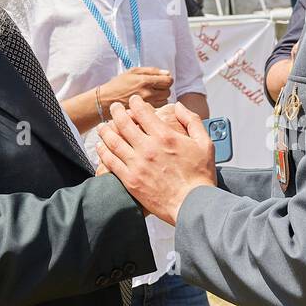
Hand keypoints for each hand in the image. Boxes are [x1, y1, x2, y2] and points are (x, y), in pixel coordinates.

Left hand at [95, 96, 215, 224]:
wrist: (193, 205)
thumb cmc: (200, 176)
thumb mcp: (205, 143)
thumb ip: (192, 121)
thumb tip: (179, 106)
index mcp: (165, 136)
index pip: (142, 112)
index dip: (135, 103)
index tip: (133, 101)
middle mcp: (148, 147)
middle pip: (124, 123)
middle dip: (116, 112)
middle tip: (114, 107)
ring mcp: (137, 164)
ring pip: (113, 141)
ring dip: (106, 131)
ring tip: (102, 126)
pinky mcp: (131, 180)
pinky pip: (111, 162)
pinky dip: (103, 152)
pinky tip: (100, 147)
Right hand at [101, 67, 172, 109]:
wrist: (106, 101)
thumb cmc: (118, 85)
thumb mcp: (133, 72)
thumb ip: (152, 71)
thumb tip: (167, 73)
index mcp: (145, 81)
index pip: (168, 80)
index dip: (167, 79)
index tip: (162, 80)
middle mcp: (148, 93)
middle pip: (168, 91)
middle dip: (164, 88)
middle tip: (155, 88)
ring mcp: (147, 104)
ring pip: (165, 101)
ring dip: (161, 97)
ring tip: (151, 95)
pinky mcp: (145, 113)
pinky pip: (158, 108)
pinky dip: (156, 105)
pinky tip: (148, 102)